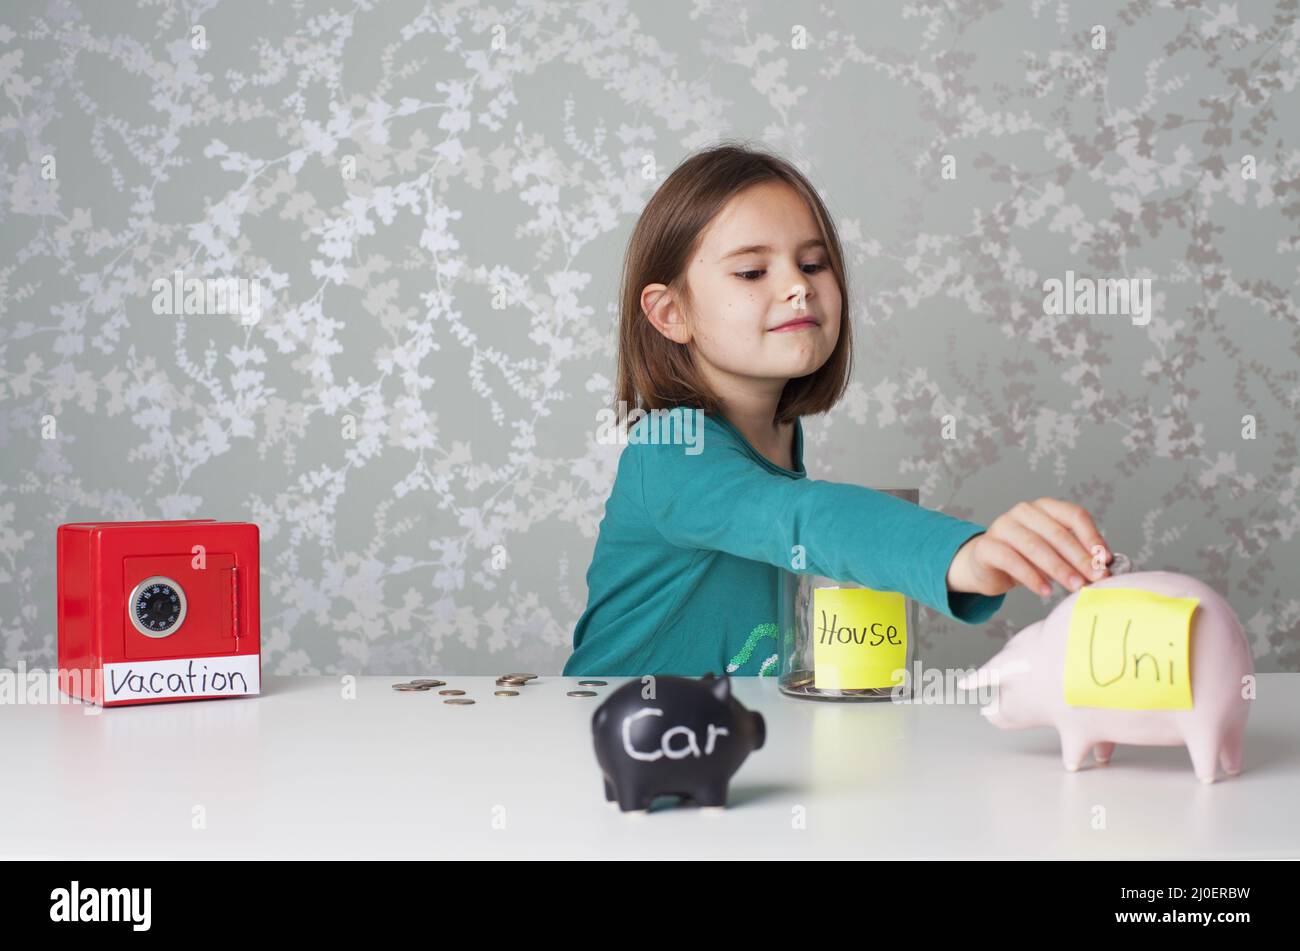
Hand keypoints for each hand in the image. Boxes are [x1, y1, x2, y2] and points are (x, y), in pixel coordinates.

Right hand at [946, 497, 1110, 598]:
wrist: (985, 566)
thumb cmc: (1025, 559)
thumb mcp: (1053, 553)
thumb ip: (1075, 555)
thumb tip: (1104, 568)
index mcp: (1044, 507)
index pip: (1074, 515)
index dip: (1093, 537)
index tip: (1106, 560)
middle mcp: (1023, 512)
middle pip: (1057, 533)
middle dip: (1080, 558)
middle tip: (1096, 578)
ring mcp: (1002, 526)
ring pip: (1035, 546)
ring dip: (1059, 569)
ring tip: (1075, 586)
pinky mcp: (986, 546)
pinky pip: (1011, 560)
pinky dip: (1031, 577)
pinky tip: (1045, 591)